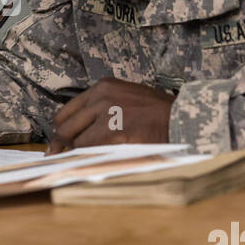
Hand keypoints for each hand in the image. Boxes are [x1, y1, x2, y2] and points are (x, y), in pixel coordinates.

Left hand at [46, 77, 174, 153]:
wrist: (182, 118)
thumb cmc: (156, 112)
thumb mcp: (125, 99)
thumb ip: (100, 110)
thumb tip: (76, 132)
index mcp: (102, 87)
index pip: (66, 112)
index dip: (64, 130)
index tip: (63, 142)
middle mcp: (100, 97)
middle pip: (64, 126)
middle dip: (65, 144)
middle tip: (68, 156)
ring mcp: (106, 114)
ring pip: (75, 141)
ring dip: (81, 152)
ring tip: (94, 156)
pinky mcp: (113, 132)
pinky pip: (89, 150)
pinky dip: (91, 157)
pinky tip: (102, 158)